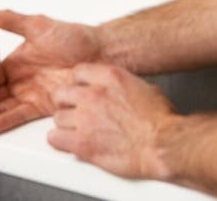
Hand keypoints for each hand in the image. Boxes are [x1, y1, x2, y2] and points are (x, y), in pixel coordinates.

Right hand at [0, 1, 100, 135]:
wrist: (101, 53)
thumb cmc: (74, 37)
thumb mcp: (38, 26)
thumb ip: (9, 20)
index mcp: (17, 60)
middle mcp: (21, 79)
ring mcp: (30, 93)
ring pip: (1, 107)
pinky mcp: (42, 106)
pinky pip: (18, 115)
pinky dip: (2, 122)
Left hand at [48, 63, 176, 180]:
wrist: (162, 144)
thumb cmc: (160, 120)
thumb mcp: (144, 87)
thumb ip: (122, 86)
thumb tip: (119, 92)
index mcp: (110, 77)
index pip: (78, 72)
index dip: (78, 83)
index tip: (79, 90)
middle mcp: (94, 94)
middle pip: (62, 93)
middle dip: (66, 102)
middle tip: (72, 110)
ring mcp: (86, 118)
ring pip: (58, 117)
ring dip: (65, 124)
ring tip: (75, 130)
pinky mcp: (82, 143)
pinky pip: (55, 139)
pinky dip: (59, 141)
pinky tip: (68, 143)